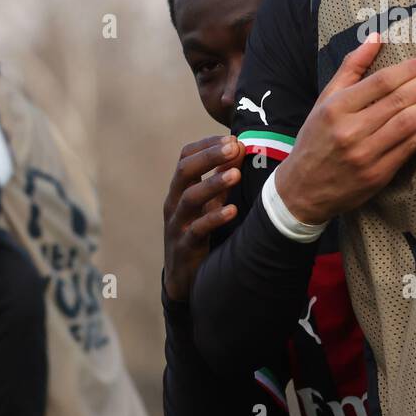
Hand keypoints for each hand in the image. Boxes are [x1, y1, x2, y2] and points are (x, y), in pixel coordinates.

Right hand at [163, 135, 244, 303]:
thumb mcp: (210, 202)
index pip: (185, 157)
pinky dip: (214, 219)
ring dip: (213, 184)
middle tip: (234, 146)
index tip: (231, 138)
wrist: (185, 277)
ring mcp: (177, 225)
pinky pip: (197, 230)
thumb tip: (240, 147)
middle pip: (184, 171)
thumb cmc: (200, 232)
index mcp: (179, 189)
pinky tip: (232, 211)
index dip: (206, 144)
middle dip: (209, 157)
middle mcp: (174, 203)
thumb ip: (221, 177)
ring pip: (189, 199)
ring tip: (236, 175)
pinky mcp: (184, 247)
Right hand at [273, 34, 415, 224]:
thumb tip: (376, 36)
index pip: (381, 82)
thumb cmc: (316, 138)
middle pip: (398, 101)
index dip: (409, 69)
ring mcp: (365, 154)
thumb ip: (352, 67)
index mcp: (336, 107)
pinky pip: (409, 149)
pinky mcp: (377, 175)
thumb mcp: (325, 100)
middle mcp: (350, 130)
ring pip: (407, 124)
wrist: (303, 189)